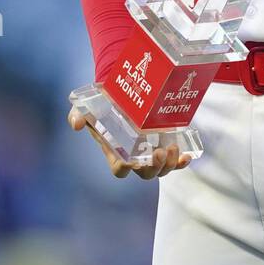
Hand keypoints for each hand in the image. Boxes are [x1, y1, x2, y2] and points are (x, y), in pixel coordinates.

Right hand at [67, 105, 190, 179]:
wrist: (124, 91)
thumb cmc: (104, 102)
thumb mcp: (87, 106)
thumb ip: (77, 114)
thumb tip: (76, 124)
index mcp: (116, 152)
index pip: (120, 170)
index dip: (126, 169)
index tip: (131, 160)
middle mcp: (135, 156)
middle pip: (146, 173)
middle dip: (153, 168)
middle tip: (158, 153)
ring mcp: (151, 151)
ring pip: (162, 169)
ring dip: (169, 164)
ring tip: (172, 149)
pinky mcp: (165, 144)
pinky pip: (176, 161)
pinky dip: (182, 162)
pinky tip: (187, 156)